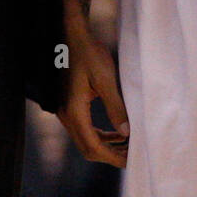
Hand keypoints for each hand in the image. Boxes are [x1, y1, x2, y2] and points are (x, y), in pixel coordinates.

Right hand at [58, 29, 128, 167]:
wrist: (73, 36)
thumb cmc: (89, 53)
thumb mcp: (106, 79)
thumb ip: (116, 107)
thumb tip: (126, 133)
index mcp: (73, 110)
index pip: (92, 145)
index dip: (112, 157)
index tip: (130, 161)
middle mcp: (65, 114)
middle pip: (87, 148)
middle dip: (110, 155)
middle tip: (132, 156)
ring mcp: (65, 111)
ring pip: (85, 140)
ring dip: (106, 146)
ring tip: (128, 146)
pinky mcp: (69, 106)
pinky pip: (84, 129)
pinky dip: (100, 136)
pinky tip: (116, 133)